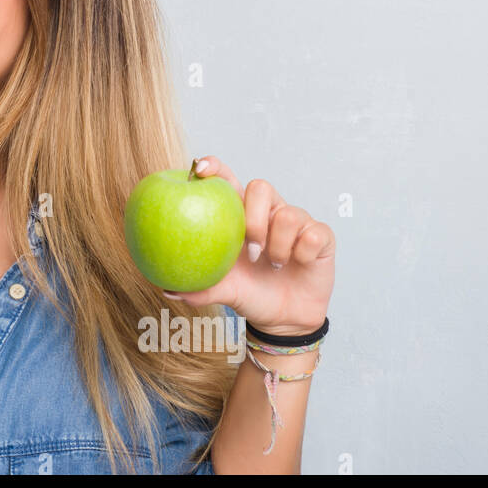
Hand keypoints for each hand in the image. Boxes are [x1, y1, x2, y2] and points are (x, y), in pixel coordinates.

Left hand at [161, 156, 334, 336]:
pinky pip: (313, 233)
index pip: (228, 181)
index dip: (216, 169)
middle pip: (261, 187)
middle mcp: (267, 213)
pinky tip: (297, 264)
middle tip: (250, 248)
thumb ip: (200, 288)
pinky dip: (303, 252)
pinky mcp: (320, 237)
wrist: (284, 319)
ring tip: (273, 264)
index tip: (202, 168)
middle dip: (254, 216)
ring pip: (288, 213)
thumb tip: (167, 288)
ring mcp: (295, 222)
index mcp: (239, 217)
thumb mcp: (224, 291)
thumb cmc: (249, 294)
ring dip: (279, 244)